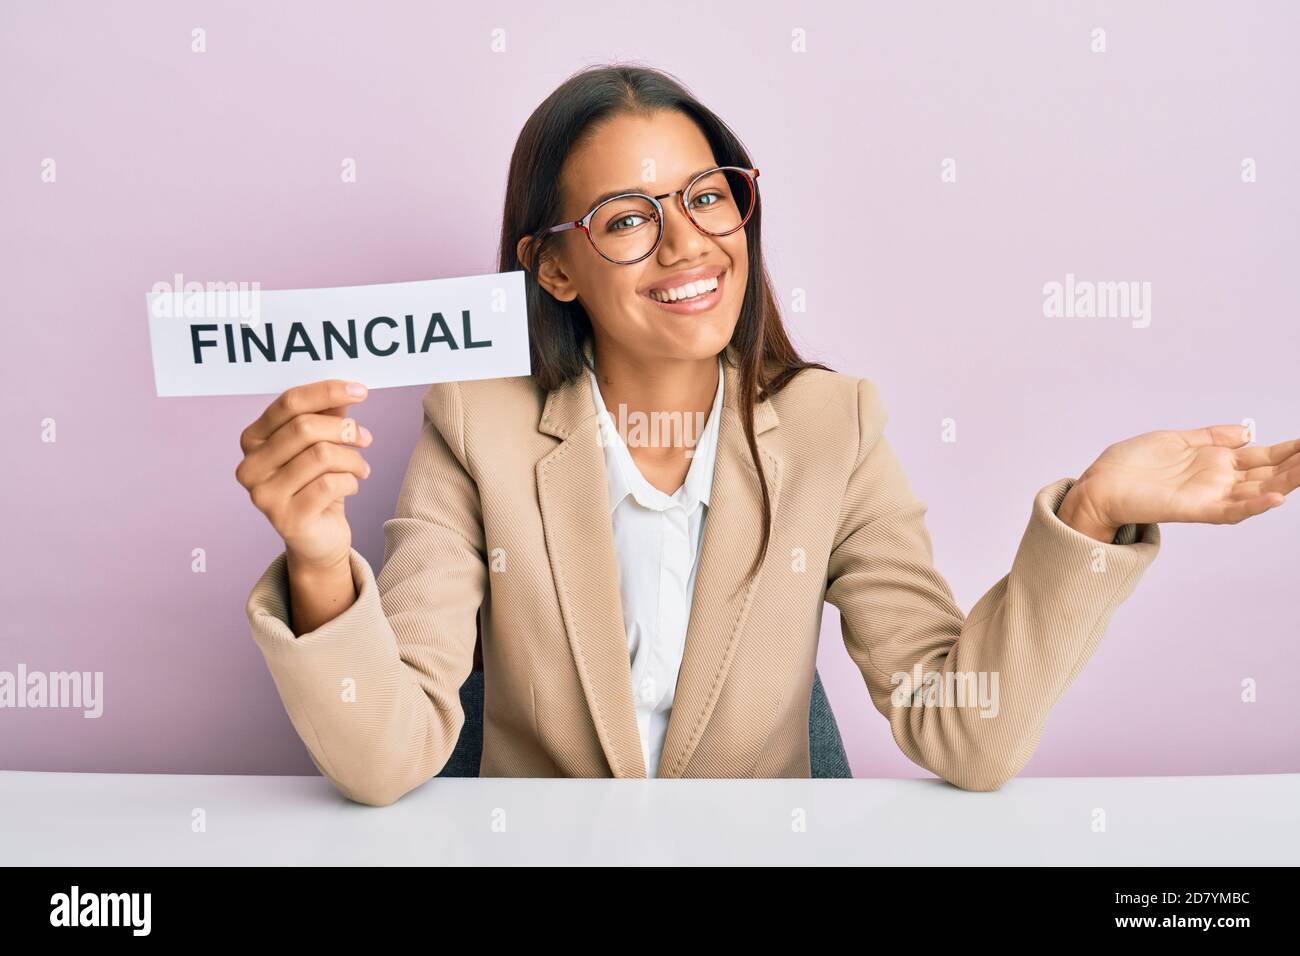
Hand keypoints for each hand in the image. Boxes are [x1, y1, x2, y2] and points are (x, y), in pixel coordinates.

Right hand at [235, 379, 373, 570]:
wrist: (318, 537)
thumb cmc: (318, 482)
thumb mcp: (321, 442)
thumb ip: (327, 413)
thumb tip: (347, 386)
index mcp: (252, 439)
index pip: (289, 403)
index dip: (327, 391)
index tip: (361, 390)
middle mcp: (250, 467)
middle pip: (304, 428)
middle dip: (344, 429)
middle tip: (366, 437)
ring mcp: (264, 496)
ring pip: (321, 456)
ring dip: (353, 459)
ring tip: (361, 467)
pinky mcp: (287, 519)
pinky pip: (330, 485)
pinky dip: (351, 481)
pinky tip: (351, 486)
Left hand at [1062, 425, 1298, 540]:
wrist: (1100, 483)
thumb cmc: (1132, 464)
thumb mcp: (1178, 440)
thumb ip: (1213, 437)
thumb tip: (1248, 430)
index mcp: (1216, 462)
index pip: (1263, 456)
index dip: (1288, 449)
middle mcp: (1218, 481)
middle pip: (1268, 474)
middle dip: (1295, 464)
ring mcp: (1209, 495)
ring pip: (1258, 491)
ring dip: (1286, 482)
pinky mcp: (1193, 508)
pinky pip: (1230, 511)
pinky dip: (1253, 505)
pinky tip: (1276, 497)